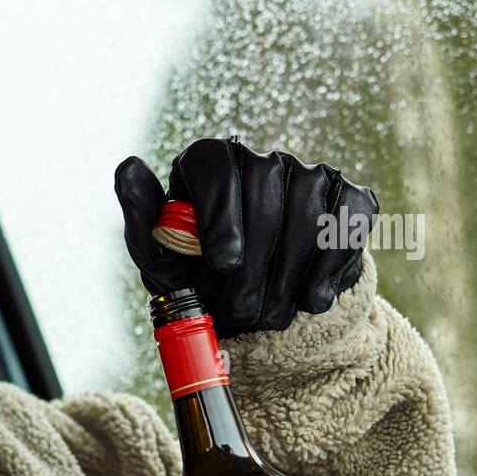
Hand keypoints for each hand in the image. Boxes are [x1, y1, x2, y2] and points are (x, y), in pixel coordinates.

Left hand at [115, 137, 377, 337]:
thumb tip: (128, 167)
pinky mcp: (348, 199)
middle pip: (265, 184)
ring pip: (307, 209)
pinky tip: (311, 300)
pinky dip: (330, 267)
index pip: (216, 163)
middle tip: (242, 310)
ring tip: (270, 316)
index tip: (221, 264)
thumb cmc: (197, 280)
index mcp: (208, 164)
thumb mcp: (162, 259)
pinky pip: (348, 222)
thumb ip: (144, 217)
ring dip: (288, 274)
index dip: (220, 213)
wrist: (255, 312)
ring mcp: (308, 174)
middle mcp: (259, 159)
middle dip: (255, 260)